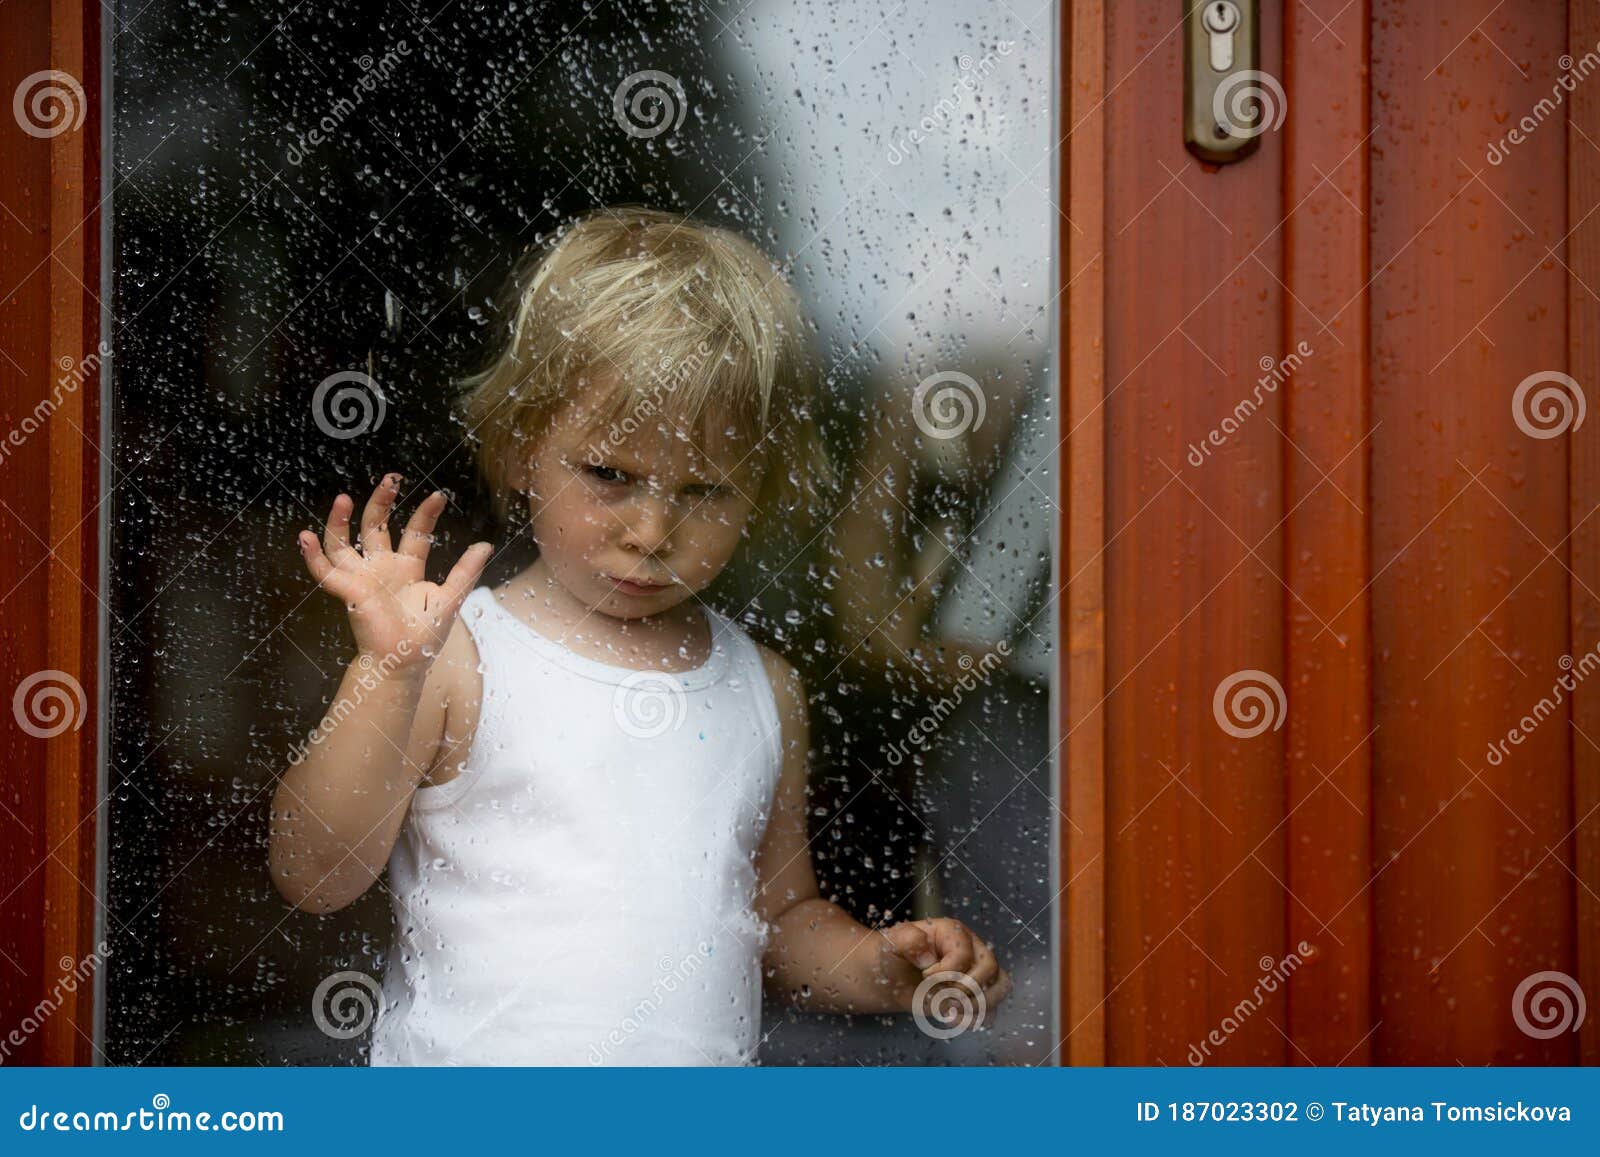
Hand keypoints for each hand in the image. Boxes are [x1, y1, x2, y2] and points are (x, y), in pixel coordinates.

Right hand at [297, 473, 490, 668]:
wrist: (403, 664)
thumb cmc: (424, 636)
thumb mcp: (450, 598)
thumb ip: (466, 571)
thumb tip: (486, 545)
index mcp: (408, 568)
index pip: (415, 532)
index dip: (425, 513)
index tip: (439, 495)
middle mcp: (382, 568)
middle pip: (377, 526)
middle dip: (382, 502)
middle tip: (391, 478)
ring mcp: (362, 577)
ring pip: (344, 542)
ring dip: (339, 521)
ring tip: (343, 499)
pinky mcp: (347, 591)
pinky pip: (324, 571)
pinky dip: (312, 556)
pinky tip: (305, 536)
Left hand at [879, 917, 1011, 1030]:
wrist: (893, 977)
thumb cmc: (894, 955)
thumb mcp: (893, 942)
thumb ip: (907, 940)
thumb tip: (928, 957)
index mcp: (954, 932)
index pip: (963, 955)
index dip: (945, 971)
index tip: (924, 974)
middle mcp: (972, 949)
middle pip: (990, 968)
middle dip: (964, 988)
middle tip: (940, 994)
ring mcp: (977, 972)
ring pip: (1000, 987)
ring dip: (976, 1005)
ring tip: (949, 1009)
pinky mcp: (975, 994)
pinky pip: (991, 1009)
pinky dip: (974, 1019)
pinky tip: (950, 1018)